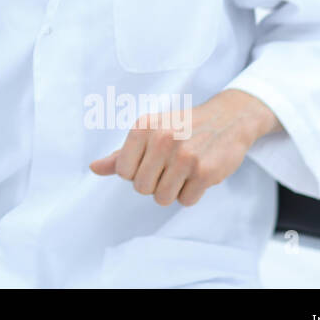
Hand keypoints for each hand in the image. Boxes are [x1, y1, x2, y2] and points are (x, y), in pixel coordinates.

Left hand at [89, 89, 279, 206]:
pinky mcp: (205, 172)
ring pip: (162, 198)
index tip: (151, 161)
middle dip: (155, 183)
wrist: (226, 119)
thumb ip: (121, 154)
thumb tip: (93, 168)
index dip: (136, 172)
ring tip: (183, 171)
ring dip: (173, 191)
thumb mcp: (149, 131)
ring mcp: (184, 156)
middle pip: (141, 188)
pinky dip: (191, 193)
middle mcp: (162, 139)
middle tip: (169, 167)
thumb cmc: (181, 127)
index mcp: (143, 127)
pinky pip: (186, 201)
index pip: (123, 171)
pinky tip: (198, 174)